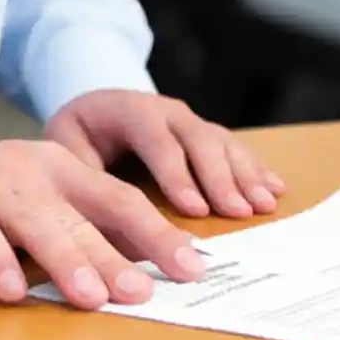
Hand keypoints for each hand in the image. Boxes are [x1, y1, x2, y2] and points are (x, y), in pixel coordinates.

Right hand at [0, 137, 207, 308]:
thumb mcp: (37, 202)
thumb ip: (81, 227)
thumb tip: (141, 270)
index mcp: (64, 169)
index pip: (122, 200)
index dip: (159, 233)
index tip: (192, 267)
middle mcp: (33, 173)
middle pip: (87, 215)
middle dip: (122, 255)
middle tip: (150, 291)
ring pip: (38, 224)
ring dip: (68, 262)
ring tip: (94, 298)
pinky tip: (14, 292)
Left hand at [43, 90, 285, 218]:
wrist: (94, 107)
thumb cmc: (78, 135)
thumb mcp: (64, 151)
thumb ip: (83, 182)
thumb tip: (102, 232)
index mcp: (130, 109)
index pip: (157, 140)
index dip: (178, 175)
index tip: (195, 210)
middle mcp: (168, 111)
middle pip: (200, 140)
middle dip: (221, 179)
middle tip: (238, 212)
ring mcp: (192, 121)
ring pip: (224, 143)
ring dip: (246, 175)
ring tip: (264, 204)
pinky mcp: (207, 134)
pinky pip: (236, 148)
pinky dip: (257, 169)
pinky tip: (276, 189)